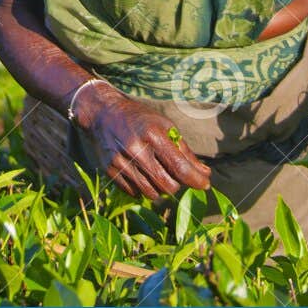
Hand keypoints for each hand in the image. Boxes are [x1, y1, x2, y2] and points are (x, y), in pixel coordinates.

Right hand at [79, 84, 211, 199]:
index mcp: (153, 135)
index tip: (205, 184)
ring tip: (158, 172)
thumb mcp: (165, 126)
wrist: (103, 113)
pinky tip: (141, 173)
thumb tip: (204, 173)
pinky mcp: (110, 171)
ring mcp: (121, 162)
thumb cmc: (139, 118)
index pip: (180, 167)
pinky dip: (143, 188)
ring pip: (152, 193)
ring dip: (160, 187)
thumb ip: (184, 151)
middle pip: (168, 186)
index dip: (196, 180)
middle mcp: (136, 150)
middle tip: (175, 174)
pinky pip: (134, 193)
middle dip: (177, 184)